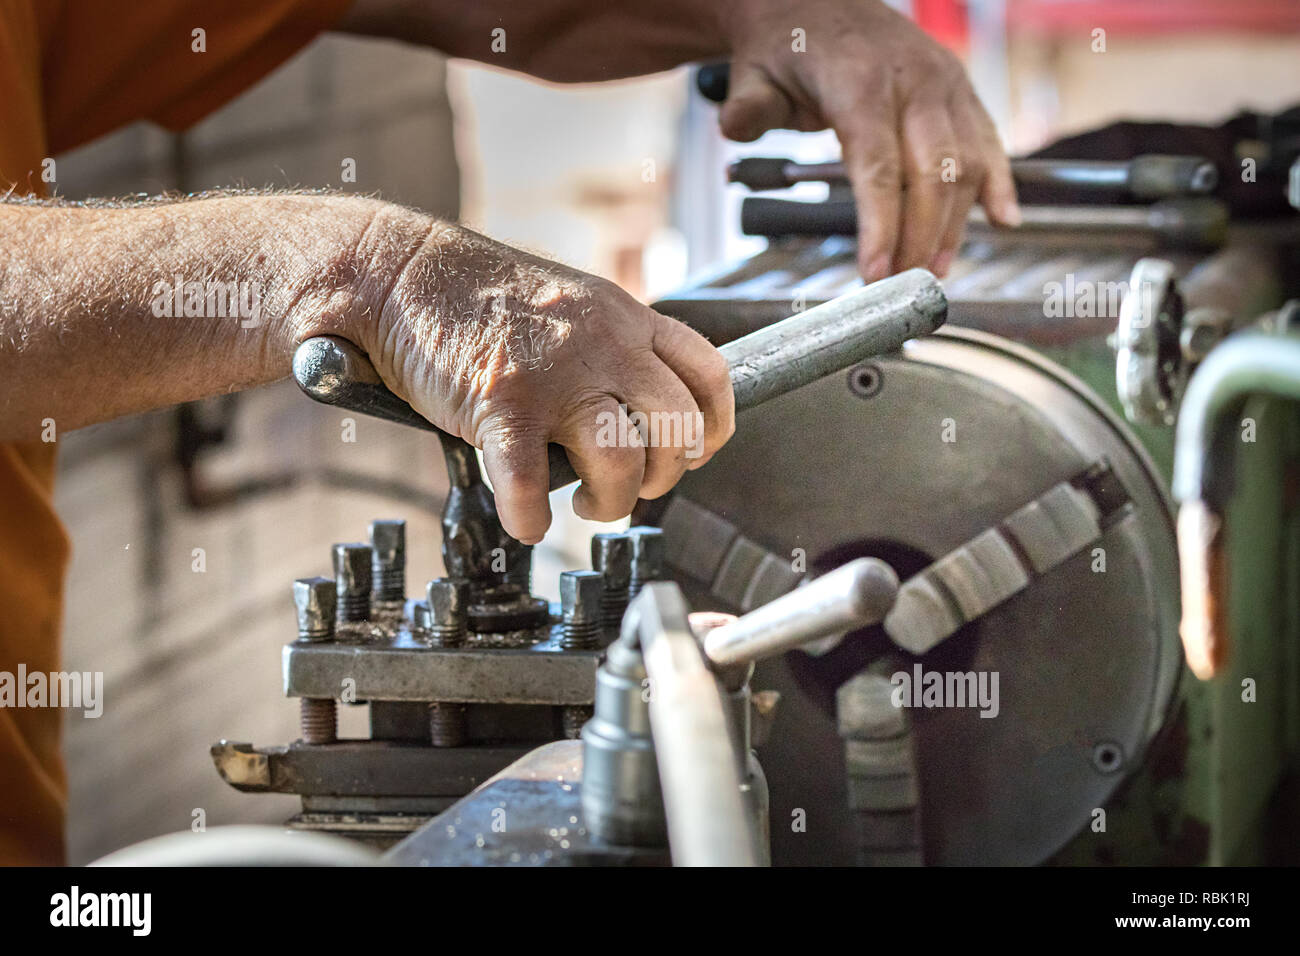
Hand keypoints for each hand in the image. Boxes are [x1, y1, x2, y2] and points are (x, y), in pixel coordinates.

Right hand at [349, 208, 734, 544]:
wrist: (401, 272)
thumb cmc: (481, 298)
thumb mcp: (574, 303)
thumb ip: (614, 347)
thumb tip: (643, 411)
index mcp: (627, 319)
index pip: (710, 375)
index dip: (713, 428)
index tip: (692, 453)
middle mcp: (604, 345)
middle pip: (679, 428)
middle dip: (664, 476)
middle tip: (633, 486)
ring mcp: (554, 375)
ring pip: (622, 460)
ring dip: (610, 502)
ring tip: (584, 502)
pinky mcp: (500, 404)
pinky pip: (529, 484)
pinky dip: (531, 518)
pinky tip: (525, 521)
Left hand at [717, 0, 1020, 279]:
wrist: (820, 4)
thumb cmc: (788, 47)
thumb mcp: (753, 75)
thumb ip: (748, 108)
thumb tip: (739, 129)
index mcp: (861, 80)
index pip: (878, 166)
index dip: (881, 225)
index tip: (875, 274)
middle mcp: (914, 80)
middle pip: (932, 173)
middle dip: (920, 236)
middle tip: (902, 285)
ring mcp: (945, 84)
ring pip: (966, 163)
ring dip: (955, 224)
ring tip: (933, 270)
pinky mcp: (961, 90)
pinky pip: (989, 141)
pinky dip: (1000, 183)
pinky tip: (1004, 220)